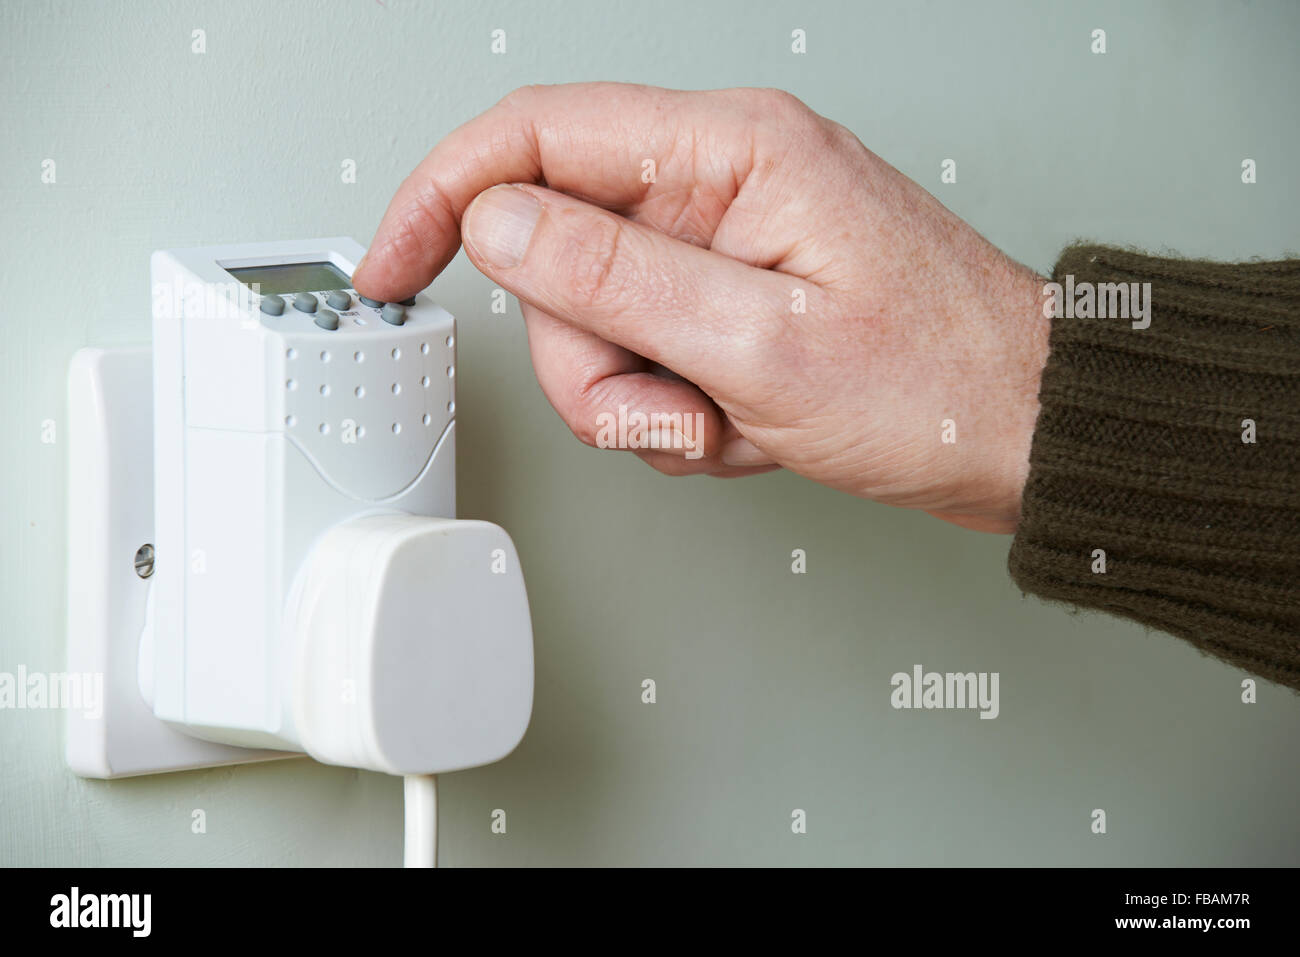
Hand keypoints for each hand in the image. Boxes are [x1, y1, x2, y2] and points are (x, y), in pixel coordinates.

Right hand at [353, 83, 1049, 533]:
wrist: (1023, 432)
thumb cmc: (938, 383)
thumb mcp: (762, 343)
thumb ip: (616, 276)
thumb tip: (498, 222)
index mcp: (729, 152)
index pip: (536, 135)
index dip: (444, 195)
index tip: (393, 263)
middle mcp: (720, 182)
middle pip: (557, 252)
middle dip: (591, 356)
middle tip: (667, 405)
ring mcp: (724, 244)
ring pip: (597, 320)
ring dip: (642, 396)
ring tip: (728, 422)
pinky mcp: (733, 297)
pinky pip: (648, 355)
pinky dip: (679, 410)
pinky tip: (747, 424)